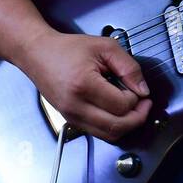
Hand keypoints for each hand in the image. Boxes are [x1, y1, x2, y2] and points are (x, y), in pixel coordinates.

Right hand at [16, 29, 152, 143]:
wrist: (38, 54)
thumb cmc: (68, 49)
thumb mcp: (105, 47)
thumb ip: (129, 67)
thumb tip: (143, 90)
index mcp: (84, 85)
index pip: (122, 105)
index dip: (137, 99)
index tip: (138, 89)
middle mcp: (76, 106)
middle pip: (117, 127)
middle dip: (138, 118)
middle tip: (144, 105)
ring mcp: (72, 116)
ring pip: (108, 135)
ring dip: (126, 125)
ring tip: (133, 108)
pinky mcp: (71, 120)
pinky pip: (98, 132)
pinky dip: (113, 126)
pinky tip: (117, 111)